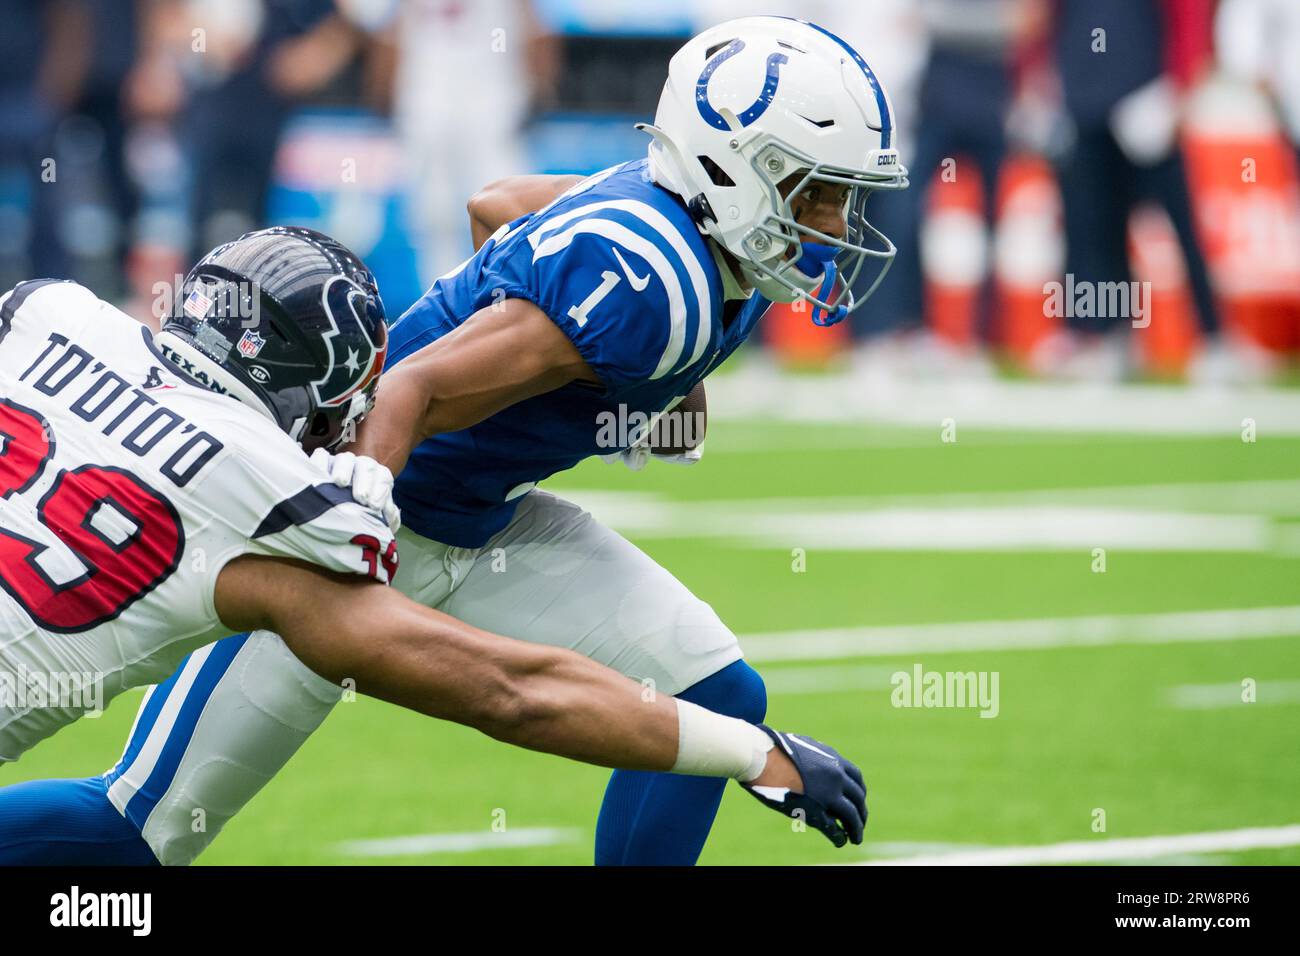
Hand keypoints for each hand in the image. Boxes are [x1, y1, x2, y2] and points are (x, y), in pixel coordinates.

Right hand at [310, 448, 400, 532]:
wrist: (338, 505)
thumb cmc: (362, 511)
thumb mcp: (377, 515)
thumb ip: (388, 517)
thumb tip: (391, 520)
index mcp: (379, 476)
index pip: (383, 478)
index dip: (380, 491)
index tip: (375, 506)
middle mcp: (362, 466)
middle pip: (367, 466)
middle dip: (364, 482)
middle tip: (361, 498)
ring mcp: (341, 462)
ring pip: (345, 459)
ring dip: (343, 470)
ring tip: (340, 483)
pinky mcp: (322, 461)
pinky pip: (321, 456)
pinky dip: (319, 464)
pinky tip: (318, 477)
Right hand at [741, 725, 866, 847]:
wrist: (760, 756)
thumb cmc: (773, 749)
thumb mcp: (801, 747)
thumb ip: (813, 756)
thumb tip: (814, 759)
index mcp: (832, 760)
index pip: (856, 778)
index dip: (859, 791)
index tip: (858, 800)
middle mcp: (835, 777)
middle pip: (858, 799)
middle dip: (861, 812)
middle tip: (860, 821)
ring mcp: (827, 795)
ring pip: (851, 816)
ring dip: (856, 829)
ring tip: (855, 837)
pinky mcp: (814, 811)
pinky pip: (833, 828)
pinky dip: (839, 837)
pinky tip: (840, 842)